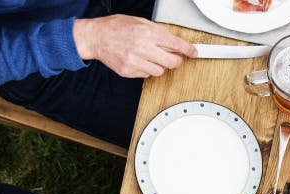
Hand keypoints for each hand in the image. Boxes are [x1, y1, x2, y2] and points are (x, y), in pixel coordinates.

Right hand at [73, 15, 195, 77]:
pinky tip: (139, 60)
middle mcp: (142, 48)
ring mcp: (135, 61)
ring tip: (149, 56)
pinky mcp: (129, 71)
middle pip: (172, 62)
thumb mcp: (139, 21)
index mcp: (146, 32)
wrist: (95, 37)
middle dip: (175, 59)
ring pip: (161, 71)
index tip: (194, 52)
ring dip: (159, 65)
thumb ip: (158, 31)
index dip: (188, 49)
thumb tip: (175, 41)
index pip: (175, 43)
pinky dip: (147, 69)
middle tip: (173, 56)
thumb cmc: (116, 28)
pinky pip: (147, 75)